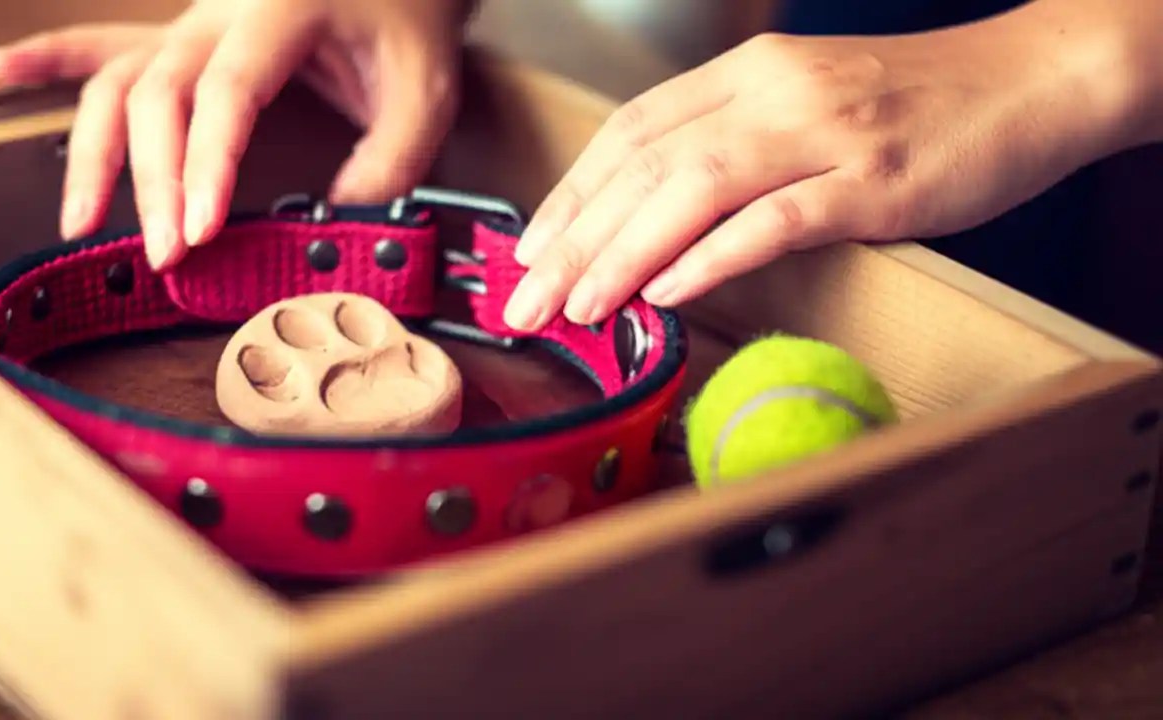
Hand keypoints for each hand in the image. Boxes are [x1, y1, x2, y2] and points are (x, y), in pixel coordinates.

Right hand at [0, 0, 473, 270]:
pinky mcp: (188, 34)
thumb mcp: (426, 89)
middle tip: (164, 252)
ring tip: (77, 217)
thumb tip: (334, 222)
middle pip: (159, 91)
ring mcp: (196, 19)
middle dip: (152, 178)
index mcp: (281, 10)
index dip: (207, 164)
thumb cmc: (409, 19)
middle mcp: (223, 10)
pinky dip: (52, 56)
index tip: (198, 229)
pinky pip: (110, 42)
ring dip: (95, 149)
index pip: (228, 91)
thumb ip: (390, 158)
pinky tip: (1, 68)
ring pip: (121, 76)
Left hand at [501, 9, 1128, 331]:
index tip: (530, 250)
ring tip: (578, 307)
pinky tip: (670, 294)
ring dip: (625, 254)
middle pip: (645, 165)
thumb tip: (656, 217)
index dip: (571, 194)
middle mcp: (772, 94)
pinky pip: (777, 219)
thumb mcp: (806, 103)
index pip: (631, 133)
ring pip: (694, 190)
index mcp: (747, 74)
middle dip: (574, 238)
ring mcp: (824, 133)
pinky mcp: (874, 180)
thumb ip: (734, 144)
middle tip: (524, 301)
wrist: (1030, 80)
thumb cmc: (915, 104)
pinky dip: (716, 256)